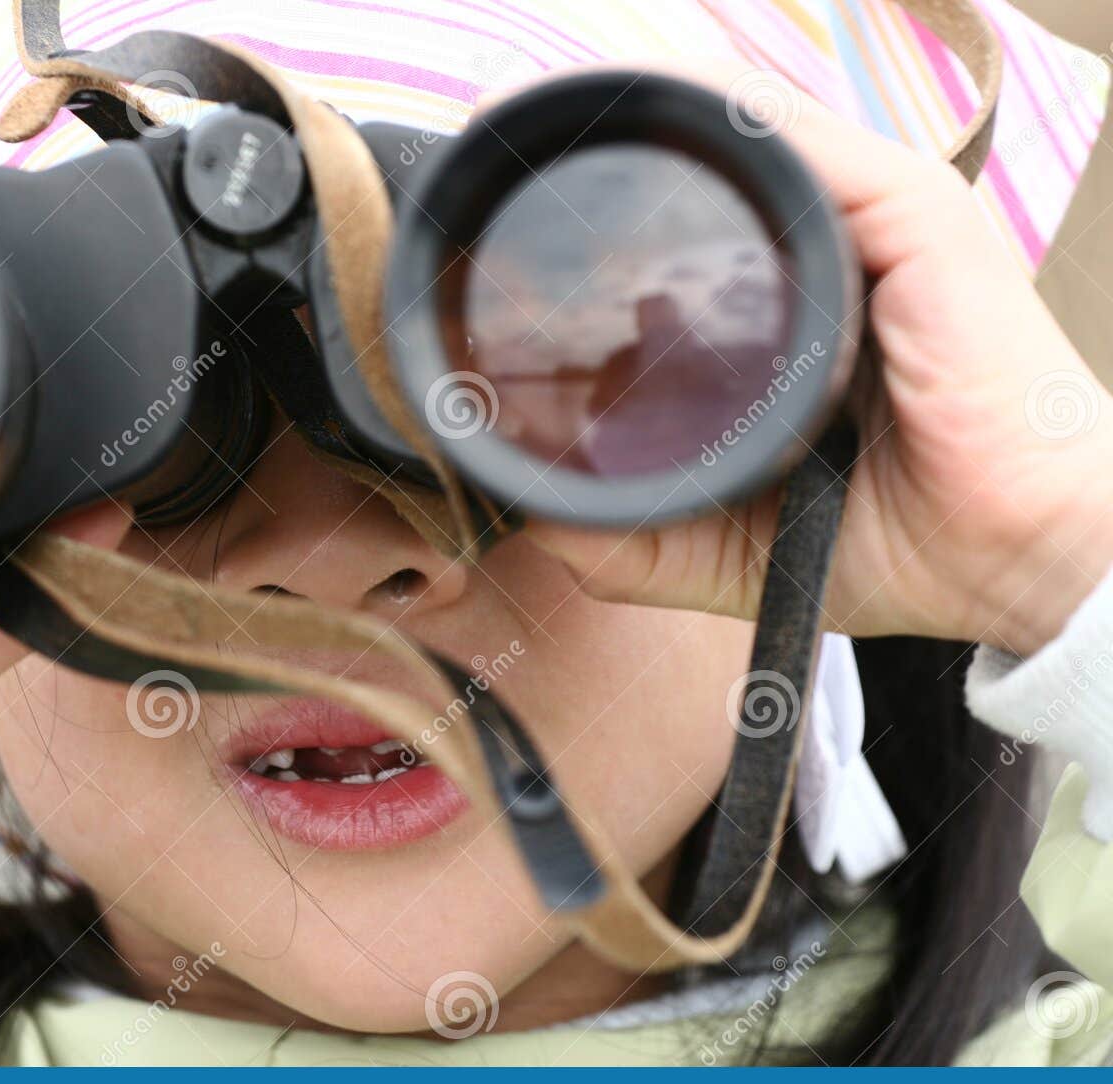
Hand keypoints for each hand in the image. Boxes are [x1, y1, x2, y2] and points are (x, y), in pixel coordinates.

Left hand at [520, 62, 1112, 656]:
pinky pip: (802, 141)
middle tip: (497, 138)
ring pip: (744, 127)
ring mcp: (871, 221)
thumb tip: (527, 513)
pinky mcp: (909, 214)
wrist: (1004, 560)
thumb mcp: (717, 542)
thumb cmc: (882, 540)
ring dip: (641, 106)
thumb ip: (627, 527)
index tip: (497, 210)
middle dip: (602, 138)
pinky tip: (645, 105)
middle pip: (706, 160)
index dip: (600, 207)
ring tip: (538, 106)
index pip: (688, 225)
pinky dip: (720, 115)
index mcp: (793, 307)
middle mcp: (829, 248)